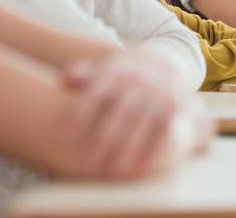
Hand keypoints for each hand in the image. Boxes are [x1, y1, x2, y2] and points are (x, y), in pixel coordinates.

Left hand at [60, 49, 193, 178]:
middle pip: (119, 112)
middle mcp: (138, 82)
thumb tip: (64, 78)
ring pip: (141, 123)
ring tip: (113, 174)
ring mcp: (157, 93)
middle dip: (104, 139)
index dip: (78, 116)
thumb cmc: (122, 74)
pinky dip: (152, 151)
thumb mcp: (104, 70)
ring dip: (128, 149)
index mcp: (115, 73)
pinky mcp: (173, 106)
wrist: (164, 61)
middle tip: (89, 164)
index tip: (61, 139)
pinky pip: (163, 130)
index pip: (93, 95)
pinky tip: (140, 171)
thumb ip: (82, 76)